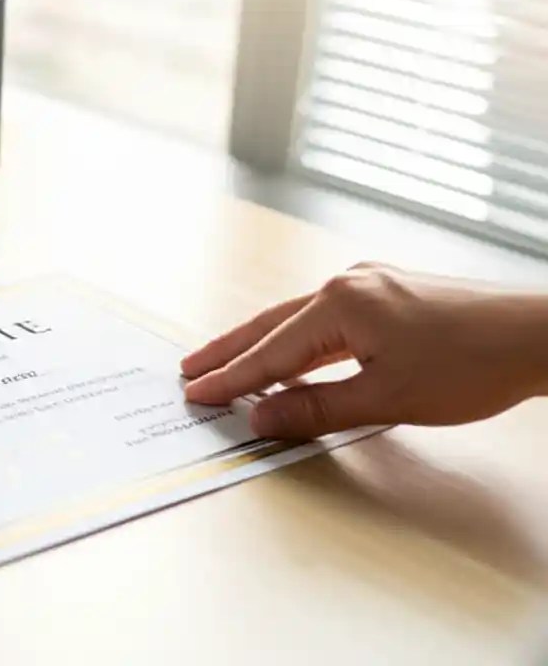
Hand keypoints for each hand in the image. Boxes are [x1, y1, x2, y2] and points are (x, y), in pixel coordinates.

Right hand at [181, 263, 547, 439]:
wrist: (537, 336)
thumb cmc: (470, 364)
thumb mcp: (385, 399)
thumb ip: (315, 408)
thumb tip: (261, 418)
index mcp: (340, 303)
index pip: (270, 351)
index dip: (231, 380)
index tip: (194, 395)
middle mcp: (348, 283)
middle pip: (270, 324)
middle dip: (228, 351)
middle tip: (189, 370)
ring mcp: (369, 284)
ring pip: (296, 319)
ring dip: (260, 344)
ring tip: (223, 362)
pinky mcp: (388, 293)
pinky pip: (324, 318)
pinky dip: (296, 339)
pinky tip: (288, 353)